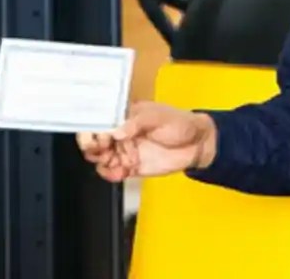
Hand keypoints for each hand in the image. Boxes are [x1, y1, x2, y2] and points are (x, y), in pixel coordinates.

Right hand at [75, 101, 215, 181]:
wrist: (197, 145)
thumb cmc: (181, 124)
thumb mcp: (160, 117)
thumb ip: (138, 122)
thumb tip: (118, 131)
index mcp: (125, 115)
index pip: (99, 119)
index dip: (93, 127)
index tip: (99, 134)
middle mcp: (120, 132)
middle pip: (93, 139)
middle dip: (92, 145)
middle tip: (103, 149)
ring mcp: (124, 150)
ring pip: (98, 158)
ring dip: (101, 161)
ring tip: (114, 162)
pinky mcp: (130, 166)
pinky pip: (111, 172)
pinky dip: (110, 174)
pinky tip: (120, 172)